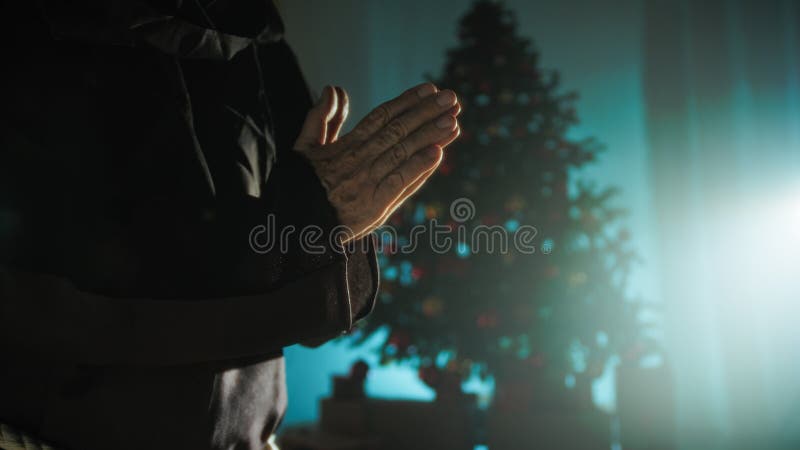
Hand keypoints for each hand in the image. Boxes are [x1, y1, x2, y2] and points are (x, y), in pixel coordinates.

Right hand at [294, 83, 460, 241]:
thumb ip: (320, 118)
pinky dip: (419, 168)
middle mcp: (358, 161)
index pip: (381, 117)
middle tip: (451, 98)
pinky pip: (400, 183)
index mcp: (345, 145)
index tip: (428, 89)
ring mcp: (367, 184)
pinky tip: (438, 153)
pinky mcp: (374, 207)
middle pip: (397, 131)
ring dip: (429, 137)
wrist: (298, 224)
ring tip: (453, 122)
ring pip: (402, 154)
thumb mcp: (305, 147)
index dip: (406, 101)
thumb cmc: (302, 184)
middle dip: (425, 113)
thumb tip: (333, 89)